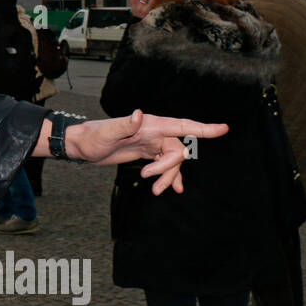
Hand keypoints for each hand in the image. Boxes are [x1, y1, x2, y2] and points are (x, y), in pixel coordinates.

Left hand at [66, 109, 227, 194]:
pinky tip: (174, 188)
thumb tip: (138, 114)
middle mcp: (154, 132)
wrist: (82, 146)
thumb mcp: (105, 134)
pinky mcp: (147, 152)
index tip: (223, 129)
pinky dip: (170, 176)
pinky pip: (166, 164)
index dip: (203, 129)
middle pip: (178, 151)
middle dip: (170, 168)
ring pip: (173, 161)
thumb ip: (122, 125)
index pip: (182, 125)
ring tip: (156, 191)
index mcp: (150, 125)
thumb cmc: (91, 138)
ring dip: (168, 176)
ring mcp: (152, 143)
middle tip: (150, 180)